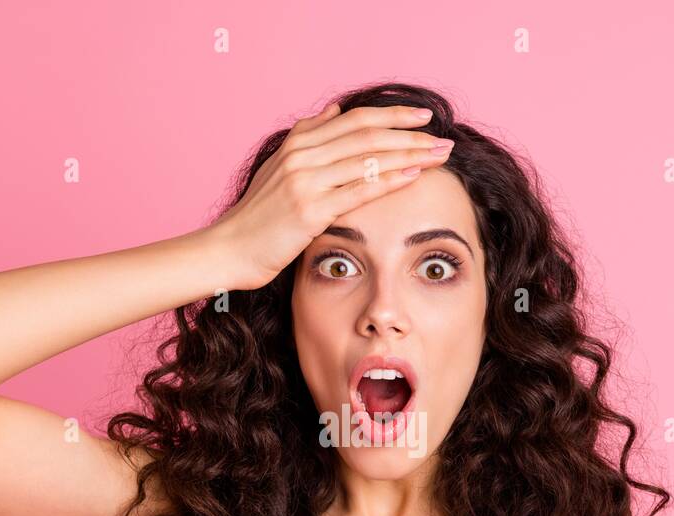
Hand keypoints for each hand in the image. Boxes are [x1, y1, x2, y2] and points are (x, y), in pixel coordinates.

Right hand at [210, 102, 454, 290]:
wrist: (230, 249)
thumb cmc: (258, 216)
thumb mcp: (279, 167)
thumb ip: (308, 136)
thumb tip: (334, 108)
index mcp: (299, 143)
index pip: (355, 119)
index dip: (393, 115)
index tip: (424, 117)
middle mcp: (303, 156)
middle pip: (367, 135)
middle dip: (411, 135)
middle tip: (443, 139)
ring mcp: (305, 181)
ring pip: (368, 158)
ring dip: (409, 155)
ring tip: (439, 156)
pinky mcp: (310, 210)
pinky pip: (358, 190)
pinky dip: (389, 180)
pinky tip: (413, 176)